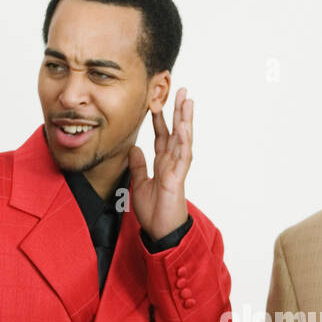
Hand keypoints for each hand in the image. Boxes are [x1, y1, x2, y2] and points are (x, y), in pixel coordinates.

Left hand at [128, 87, 192, 240]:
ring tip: (188, 100)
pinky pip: (183, 156)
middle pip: (176, 131)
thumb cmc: (153, 211)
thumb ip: (137, 166)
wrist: (160, 231)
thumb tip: (134, 148)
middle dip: (177, 111)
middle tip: (180, 90)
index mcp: (162, 163)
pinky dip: (183, 140)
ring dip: (185, 119)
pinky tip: (184, 126)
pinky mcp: (179, 177)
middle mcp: (171, 162)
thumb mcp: (138, 183)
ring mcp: (177, 168)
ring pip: (183, 139)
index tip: (156, 102)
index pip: (161, 136)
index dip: (159, 119)